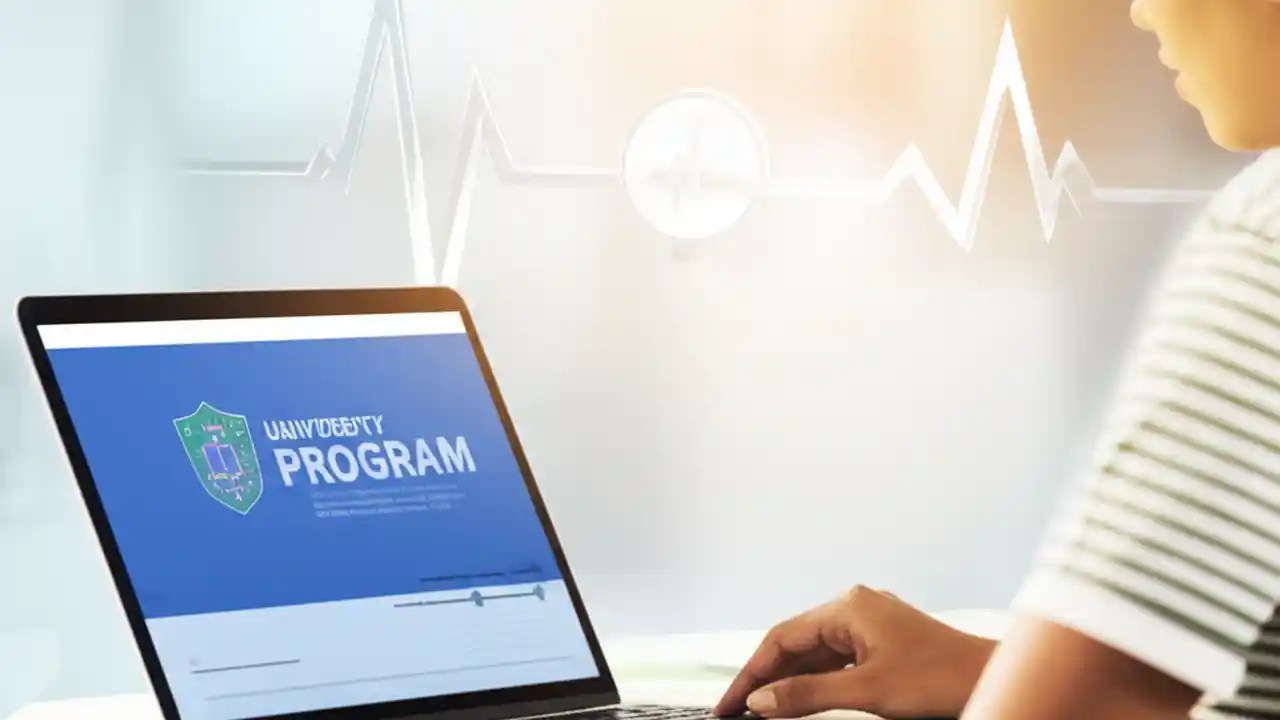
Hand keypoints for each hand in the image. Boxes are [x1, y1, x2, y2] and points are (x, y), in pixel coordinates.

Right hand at [714, 586, 995, 718]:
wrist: (991, 678)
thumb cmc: (940, 678)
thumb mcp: (866, 691)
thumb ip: (808, 695)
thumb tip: (763, 702)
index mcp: (848, 607)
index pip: (781, 638)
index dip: (751, 674)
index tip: (731, 703)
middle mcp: (856, 607)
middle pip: (795, 643)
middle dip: (767, 678)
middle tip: (739, 711)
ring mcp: (870, 623)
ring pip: (815, 652)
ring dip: (790, 681)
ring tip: (764, 711)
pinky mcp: (883, 641)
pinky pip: (836, 659)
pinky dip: (816, 680)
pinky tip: (802, 701)